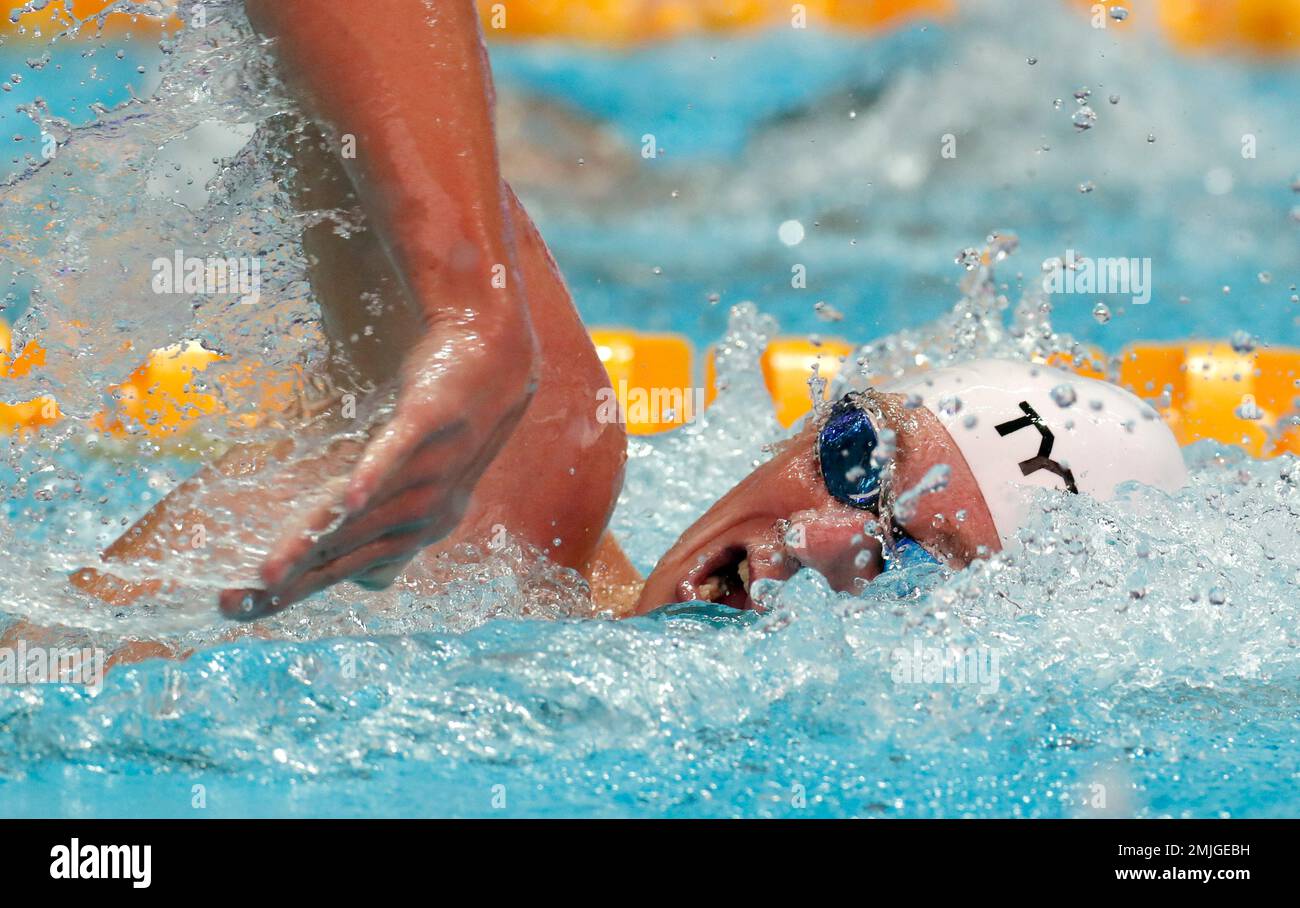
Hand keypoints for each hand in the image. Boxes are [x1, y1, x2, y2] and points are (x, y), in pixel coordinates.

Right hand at [217, 319, 536, 619]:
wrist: (492, 363)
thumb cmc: (441, 430)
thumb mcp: (411, 486)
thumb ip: (381, 529)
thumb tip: (358, 578)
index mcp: (411, 532)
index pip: (344, 570)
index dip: (295, 590)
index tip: (240, 607)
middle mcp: (423, 514)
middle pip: (346, 555)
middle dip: (290, 582)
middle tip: (229, 604)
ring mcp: (429, 470)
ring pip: (364, 514)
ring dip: (315, 542)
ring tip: (268, 571)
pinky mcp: (430, 422)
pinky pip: (399, 453)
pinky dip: (375, 475)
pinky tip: (351, 498)